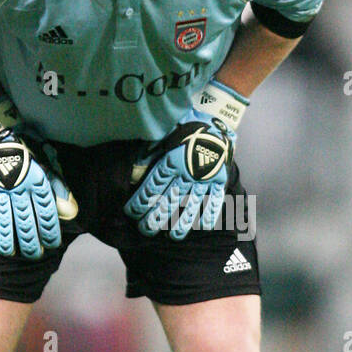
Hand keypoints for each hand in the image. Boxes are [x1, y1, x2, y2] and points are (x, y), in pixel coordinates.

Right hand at [0, 100, 76, 258]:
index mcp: (38, 182)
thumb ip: (60, 189)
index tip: (52, 244)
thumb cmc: (30, 149)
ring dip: (7, 239)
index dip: (50, 232)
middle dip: (30, 243)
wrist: (3, 129)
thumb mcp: (49, 165)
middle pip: (25, 222)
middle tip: (33, 254)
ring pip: (3, 220)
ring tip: (10, 252)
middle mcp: (20, 188)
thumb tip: (71, 212)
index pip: (46, 214)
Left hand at [125, 79, 247, 239]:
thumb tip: (136, 163)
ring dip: (181, 224)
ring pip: (190, 206)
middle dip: (155, 219)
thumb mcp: (166, 131)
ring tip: (174, 236)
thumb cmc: (188, 122)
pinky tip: (204, 226)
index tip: (132, 213)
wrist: (218, 115)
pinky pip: (215, 200)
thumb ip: (151, 148)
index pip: (151, 188)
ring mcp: (204, 178)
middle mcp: (186, 173)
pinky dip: (210, 214)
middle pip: (168, 202)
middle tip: (147, 231)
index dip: (140, 203)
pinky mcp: (219, 179)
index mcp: (171, 161)